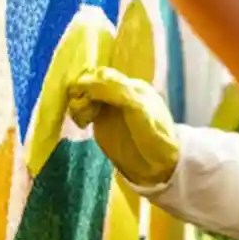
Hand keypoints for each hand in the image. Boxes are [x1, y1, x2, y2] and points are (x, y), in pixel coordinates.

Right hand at [68, 67, 179, 185]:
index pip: (103, 76)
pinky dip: (79, 113)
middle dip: (81, 93)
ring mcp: (111, 107)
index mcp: (132, 87)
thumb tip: (88, 81)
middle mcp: (120, 94)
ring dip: (79, 104)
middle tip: (81, 111)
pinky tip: (82, 124)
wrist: (160, 163)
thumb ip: (117, 92)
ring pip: (86, 96)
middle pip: (91, 84)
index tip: (81, 97)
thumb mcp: (138, 109)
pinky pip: (86, 110)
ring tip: (82, 120)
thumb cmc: (154, 134)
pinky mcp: (103, 122)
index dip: (89, 83)